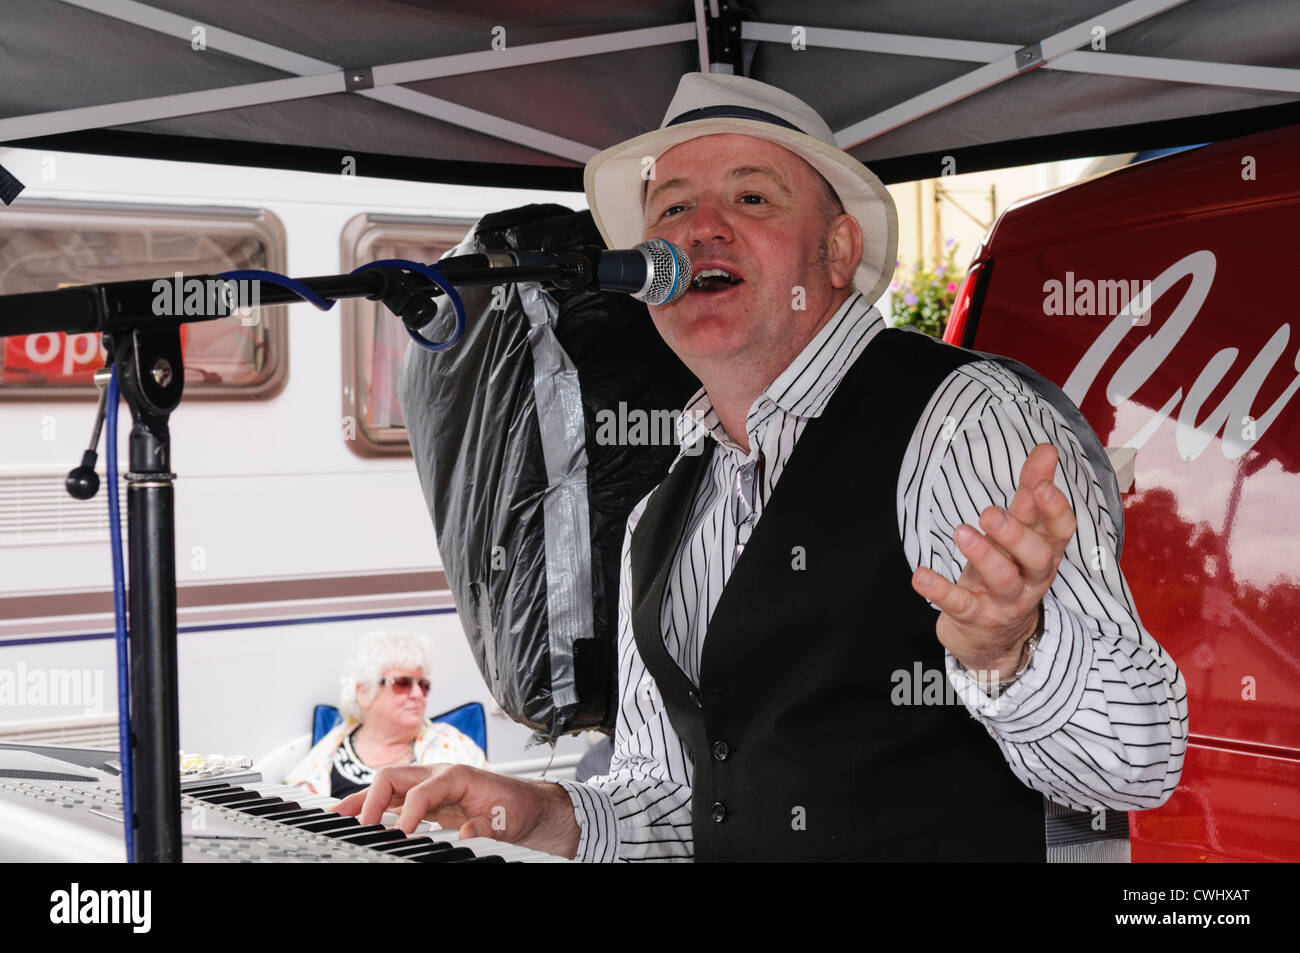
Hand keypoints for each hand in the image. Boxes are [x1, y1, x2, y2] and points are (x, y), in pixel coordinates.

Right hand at [333, 763, 580, 858]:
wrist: (526, 806)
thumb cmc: (516, 807)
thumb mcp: (506, 819)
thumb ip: (485, 826)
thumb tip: (464, 834)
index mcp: (456, 775)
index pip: (422, 789)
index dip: (409, 811)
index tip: (401, 834)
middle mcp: (437, 775)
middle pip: (394, 777)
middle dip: (373, 799)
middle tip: (363, 827)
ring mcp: (427, 786)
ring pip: (386, 788)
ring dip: (362, 801)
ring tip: (338, 817)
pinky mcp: (424, 801)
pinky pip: (391, 801)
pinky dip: (371, 808)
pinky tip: (355, 819)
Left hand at [910, 443, 1076, 677]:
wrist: (993, 637)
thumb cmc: (1009, 570)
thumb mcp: (1021, 533)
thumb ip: (1031, 493)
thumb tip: (1047, 449)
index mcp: (1043, 552)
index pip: (1060, 531)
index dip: (1055, 510)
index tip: (1042, 486)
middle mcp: (1030, 578)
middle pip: (1036, 557)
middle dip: (1015, 534)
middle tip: (989, 512)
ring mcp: (1004, 601)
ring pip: (1002, 580)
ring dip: (982, 556)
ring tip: (961, 532)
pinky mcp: (975, 618)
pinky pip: (960, 605)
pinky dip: (939, 591)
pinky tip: (920, 575)